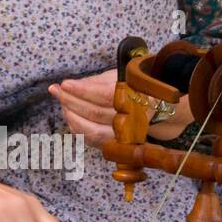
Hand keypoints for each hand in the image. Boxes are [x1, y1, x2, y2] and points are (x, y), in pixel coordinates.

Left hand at [48, 70, 191, 147]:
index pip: (105, 96)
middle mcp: (135, 118)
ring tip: (62, 102)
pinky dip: (78, 130)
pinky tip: (70, 116)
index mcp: (138, 95)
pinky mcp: (120, 145)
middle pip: (96, 114)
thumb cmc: (139, 86)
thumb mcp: (122, 76)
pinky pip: (94, 141)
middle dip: (71, 102)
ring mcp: (128, 135)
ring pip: (93, 132)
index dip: (83, 91)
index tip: (65, 83)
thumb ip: (97, 82)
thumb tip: (72, 86)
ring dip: (72, 117)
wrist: (164, 109)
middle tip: (56, 90)